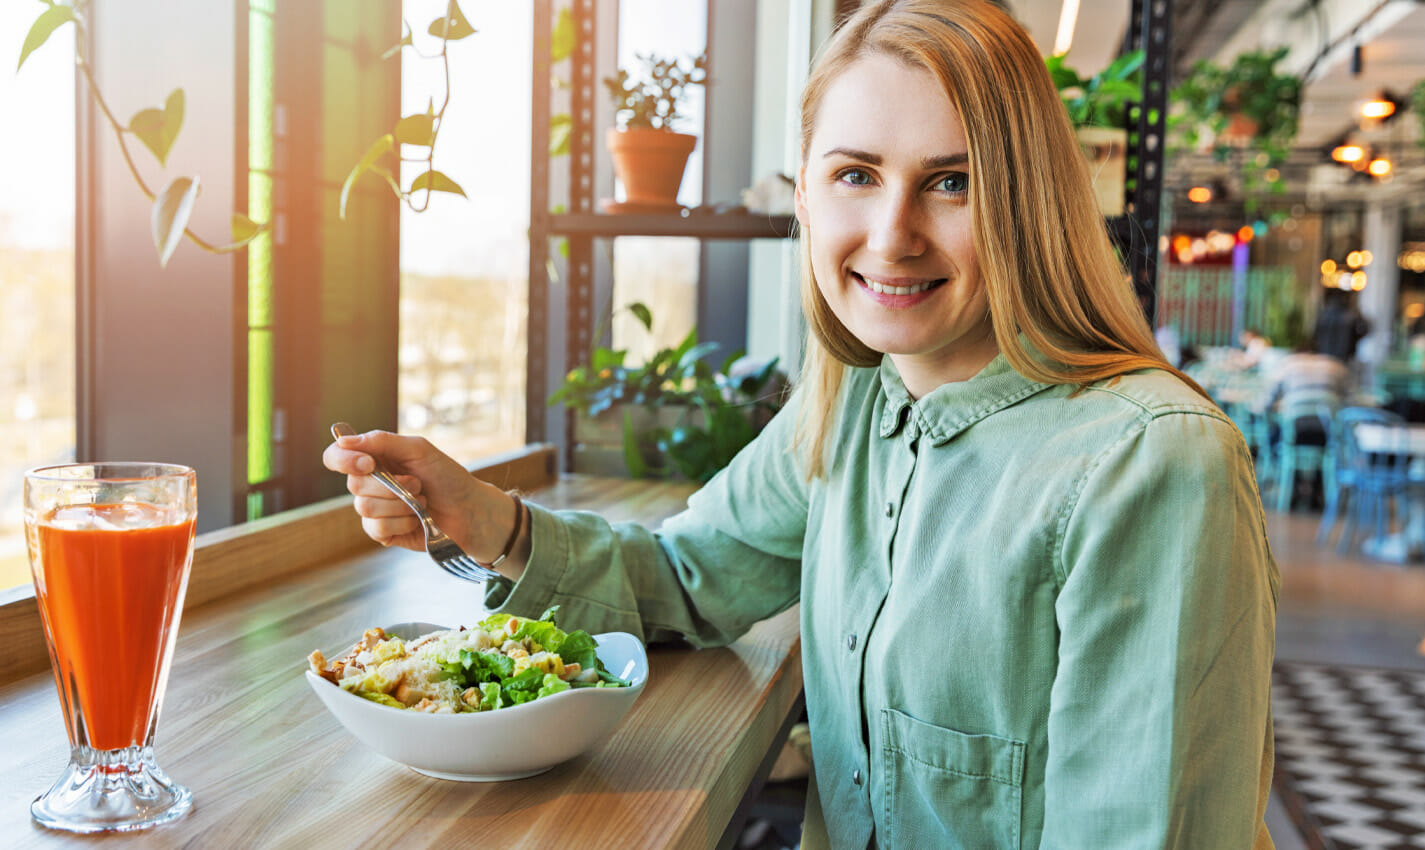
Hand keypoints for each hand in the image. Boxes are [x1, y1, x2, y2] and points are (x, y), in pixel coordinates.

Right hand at [322, 429, 513, 562]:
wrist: (470, 511)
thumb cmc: (448, 477)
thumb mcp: (418, 450)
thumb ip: (382, 441)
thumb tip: (343, 440)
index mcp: (374, 459)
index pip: (336, 457)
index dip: (343, 460)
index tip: (369, 464)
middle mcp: (370, 484)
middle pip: (353, 485)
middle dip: (390, 486)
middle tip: (417, 483)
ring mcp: (375, 510)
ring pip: (364, 508)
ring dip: (399, 504)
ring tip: (421, 501)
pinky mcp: (383, 533)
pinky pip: (376, 529)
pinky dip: (400, 523)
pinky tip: (416, 520)